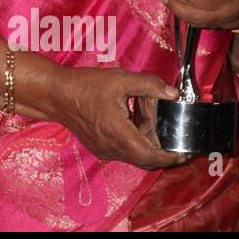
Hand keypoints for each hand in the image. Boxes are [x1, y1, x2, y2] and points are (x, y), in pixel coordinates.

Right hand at [48, 66, 188, 168]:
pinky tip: (132, 122)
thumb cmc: (85, 85)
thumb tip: (173, 94)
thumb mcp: (120, 79)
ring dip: (146, 144)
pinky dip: (133, 142)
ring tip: (150, 122)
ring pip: (133, 155)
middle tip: (174, 136)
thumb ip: (149, 85)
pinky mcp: (98, 147)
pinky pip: (122, 151)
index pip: (150, 156)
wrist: (55, 94)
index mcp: (118, 133)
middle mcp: (111, 147)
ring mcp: (103, 149)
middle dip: (162, 150)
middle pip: (144, 158)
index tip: (184, 152)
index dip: (170, 157)